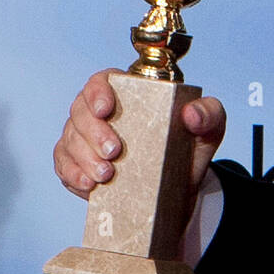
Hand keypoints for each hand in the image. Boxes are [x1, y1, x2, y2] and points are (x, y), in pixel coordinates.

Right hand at [52, 68, 226, 202]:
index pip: (101, 81)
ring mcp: (85, 139)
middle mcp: (100, 113)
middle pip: (80, 111)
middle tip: (114, 152)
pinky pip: (63, 165)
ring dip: (83, 157)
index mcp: (128, 94)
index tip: (106, 109)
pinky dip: (72, 174)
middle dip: (93, 132)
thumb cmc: (189, 149)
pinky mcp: (78, 164)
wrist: (179, 192)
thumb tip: (192, 113)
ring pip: (70, 139)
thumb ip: (210, 114)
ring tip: (106, 175)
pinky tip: (88, 185)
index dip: (97, 92)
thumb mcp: (209, 130)